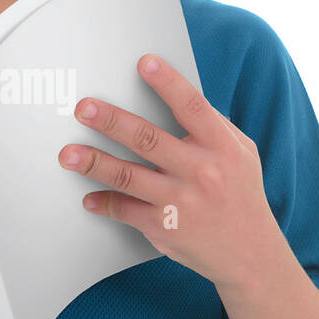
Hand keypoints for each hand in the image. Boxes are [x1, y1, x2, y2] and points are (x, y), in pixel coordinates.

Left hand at [57, 54, 282, 291]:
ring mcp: (180, 203)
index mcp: (221, 147)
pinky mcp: (164, 228)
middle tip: (84, 107)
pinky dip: (103, 203)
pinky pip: (125, 210)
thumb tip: (177, 95)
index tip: (144, 63)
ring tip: (68, 153)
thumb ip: (213, 125)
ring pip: (128, 176)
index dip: (168, 83)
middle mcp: (201, 172)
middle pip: (148, 139)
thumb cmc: (241, 195)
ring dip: (94, 162)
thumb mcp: (242, 154)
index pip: (193, 107)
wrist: (250, 255)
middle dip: (112, 121)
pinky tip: (88, 197)